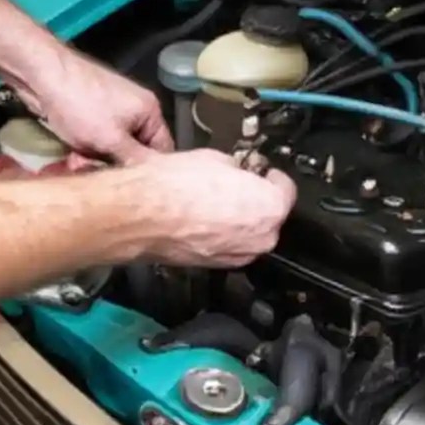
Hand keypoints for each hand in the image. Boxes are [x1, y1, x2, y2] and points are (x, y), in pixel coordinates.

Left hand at [16, 50, 173, 163]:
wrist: (41, 76)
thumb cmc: (81, 106)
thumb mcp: (111, 139)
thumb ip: (136, 160)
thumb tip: (157, 178)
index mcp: (149, 112)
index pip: (162, 150)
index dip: (148, 171)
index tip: (132, 187)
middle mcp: (135, 111)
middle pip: (135, 152)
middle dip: (115, 166)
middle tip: (96, 174)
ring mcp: (111, 111)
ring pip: (112, 149)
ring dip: (96, 160)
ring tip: (77, 163)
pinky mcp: (91, 114)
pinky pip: (96, 140)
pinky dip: (86, 150)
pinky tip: (71, 156)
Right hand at [127, 149, 296, 266]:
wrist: (138, 216)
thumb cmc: (173, 188)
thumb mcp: (215, 159)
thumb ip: (238, 169)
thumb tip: (238, 171)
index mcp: (268, 208)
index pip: (285, 188)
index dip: (271, 175)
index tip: (262, 170)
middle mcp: (260, 238)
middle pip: (269, 214)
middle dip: (256, 198)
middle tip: (236, 182)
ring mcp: (238, 256)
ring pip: (249, 232)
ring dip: (240, 218)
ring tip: (214, 199)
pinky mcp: (215, 265)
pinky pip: (229, 245)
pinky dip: (222, 233)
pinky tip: (202, 216)